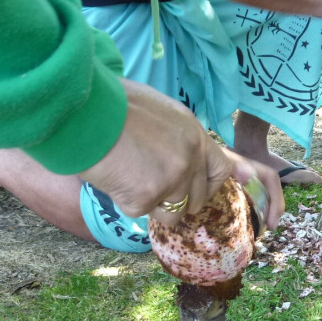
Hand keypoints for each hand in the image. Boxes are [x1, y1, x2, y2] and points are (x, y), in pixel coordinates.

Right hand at [78, 79, 284, 229]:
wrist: (86, 113)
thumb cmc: (114, 105)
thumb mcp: (160, 111)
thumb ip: (184, 136)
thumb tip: (235, 164)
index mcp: (194, 135)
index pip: (221, 170)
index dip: (209, 186)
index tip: (196, 192)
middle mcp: (189, 159)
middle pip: (196, 200)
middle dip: (176, 200)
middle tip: (149, 182)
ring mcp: (171, 181)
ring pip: (171, 215)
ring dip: (151, 203)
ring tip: (129, 177)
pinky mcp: (146, 198)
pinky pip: (139, 212)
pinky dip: (124, 200)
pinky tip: (114, 176)